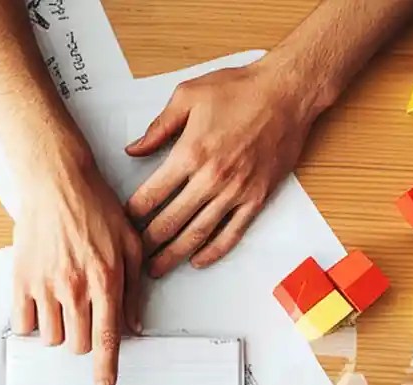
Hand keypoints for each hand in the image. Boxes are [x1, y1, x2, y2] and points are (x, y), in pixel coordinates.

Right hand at [12, 148, 144, 384]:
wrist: (55, 181)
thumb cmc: (94, 206)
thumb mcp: (130, 243)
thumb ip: (134, 288)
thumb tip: (135, 325)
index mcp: (106, 280)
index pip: (107, 338)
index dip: (106, 370)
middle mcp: (75, 287)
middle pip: (77, 345)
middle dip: (83, 340)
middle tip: (83, 319)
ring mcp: (45, 285)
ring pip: (51, 338)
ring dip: (58, 331)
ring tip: (62, 306)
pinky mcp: (21, 280)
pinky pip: (23, 323)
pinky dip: (32, 322)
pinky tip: (40, 305)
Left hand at [126, 58, 321, 276]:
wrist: (288, 93)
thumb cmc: (241, 89)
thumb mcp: (188, 95)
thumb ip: (158, 127)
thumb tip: (133, 149)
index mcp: (190, 153)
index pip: (152, 194)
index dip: (134, 213)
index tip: (124, 221)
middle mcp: (212, 178)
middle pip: (170, 221)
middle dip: (148, 242)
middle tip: (134, 254)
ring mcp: (236, 191)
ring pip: (198, 233)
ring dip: (174, 254)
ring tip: (157, 268)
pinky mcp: (257, 198)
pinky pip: (232, 233)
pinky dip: (213, 251)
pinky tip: (198, 260)